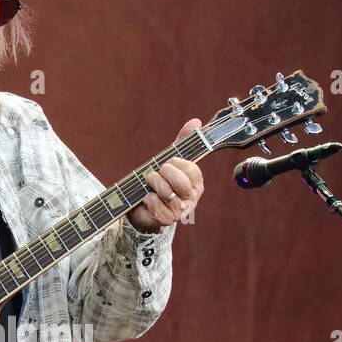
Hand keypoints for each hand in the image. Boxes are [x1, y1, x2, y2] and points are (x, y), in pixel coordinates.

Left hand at [127, 118, 204, 232]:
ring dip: (153, 184)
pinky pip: (155, 204)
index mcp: (196, 183)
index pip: (192, 169)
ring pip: (167, 193)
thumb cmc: (161, 181)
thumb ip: (183, 142)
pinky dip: (147, 198)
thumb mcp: (171, 161)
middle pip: (180, 182)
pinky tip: (147, 198)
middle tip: (156, 174)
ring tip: (149, 184)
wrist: (145, 208)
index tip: (167, 163)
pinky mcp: (166, 220)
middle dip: (164, 173)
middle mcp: (191, 198)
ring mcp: (179, 211)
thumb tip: (196, 122)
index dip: (176, 163)